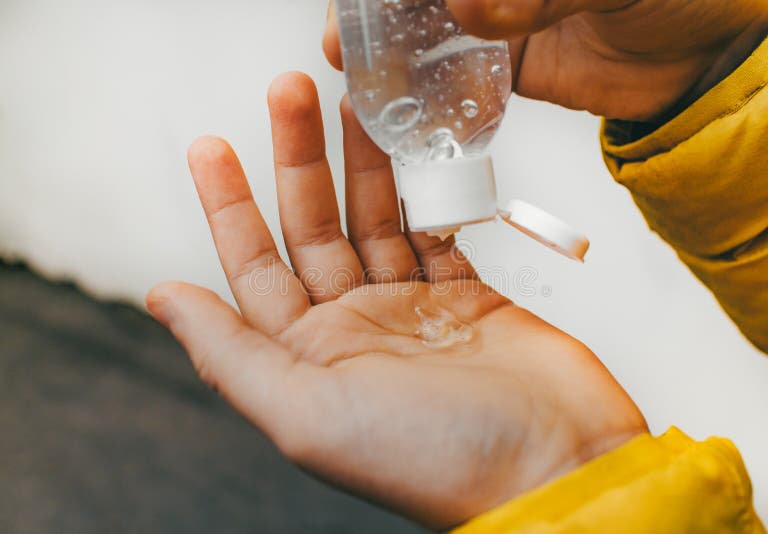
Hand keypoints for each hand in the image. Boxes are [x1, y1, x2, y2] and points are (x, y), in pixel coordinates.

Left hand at [146, 72, 645, 528]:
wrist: (553, 466)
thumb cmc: (432, 458)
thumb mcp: (306, 415)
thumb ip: (230, 356)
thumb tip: (162, 299)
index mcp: (309, 360)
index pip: (254, 269)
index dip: (229, 207)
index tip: (212, 148)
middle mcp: (355, 332)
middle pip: (313, 231)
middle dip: (299, 162)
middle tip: (292, 92)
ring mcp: (413, 312)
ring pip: (377, 221)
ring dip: (364, 165)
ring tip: (357, 104)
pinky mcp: (469, 298)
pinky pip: (436, 232)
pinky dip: (425, 194)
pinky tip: (414, 154)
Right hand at [323, 0, 767, 119]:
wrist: (707, 62)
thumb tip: (470, 7)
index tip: (363, 4)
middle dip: (374, 10)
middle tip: (348, 31)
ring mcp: (496, 18)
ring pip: (423, 29)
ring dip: (386, 49)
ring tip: (354, 66)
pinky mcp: (505, 67)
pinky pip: (454, 79)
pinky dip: (426, 94)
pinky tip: (401, 104)